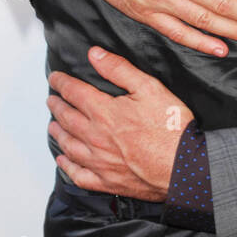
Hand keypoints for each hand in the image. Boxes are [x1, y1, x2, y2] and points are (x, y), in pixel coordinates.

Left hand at [47, 46, 192, 198]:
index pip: (74, 93)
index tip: (55, 78)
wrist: (185, 167)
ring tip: (53, 126)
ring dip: (58, 133)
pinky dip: (67, 167)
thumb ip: (119, 70)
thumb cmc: (172, 129)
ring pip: (69, 146)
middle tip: (51, 100)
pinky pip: (78, 175)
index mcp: (104, 112)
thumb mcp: (150, 88)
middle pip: (67, 119)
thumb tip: (95, 55)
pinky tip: (63, 160)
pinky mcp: (107, 181)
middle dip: (57, 106)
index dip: (62, 83)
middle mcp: (95, 137)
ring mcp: (99, 162)